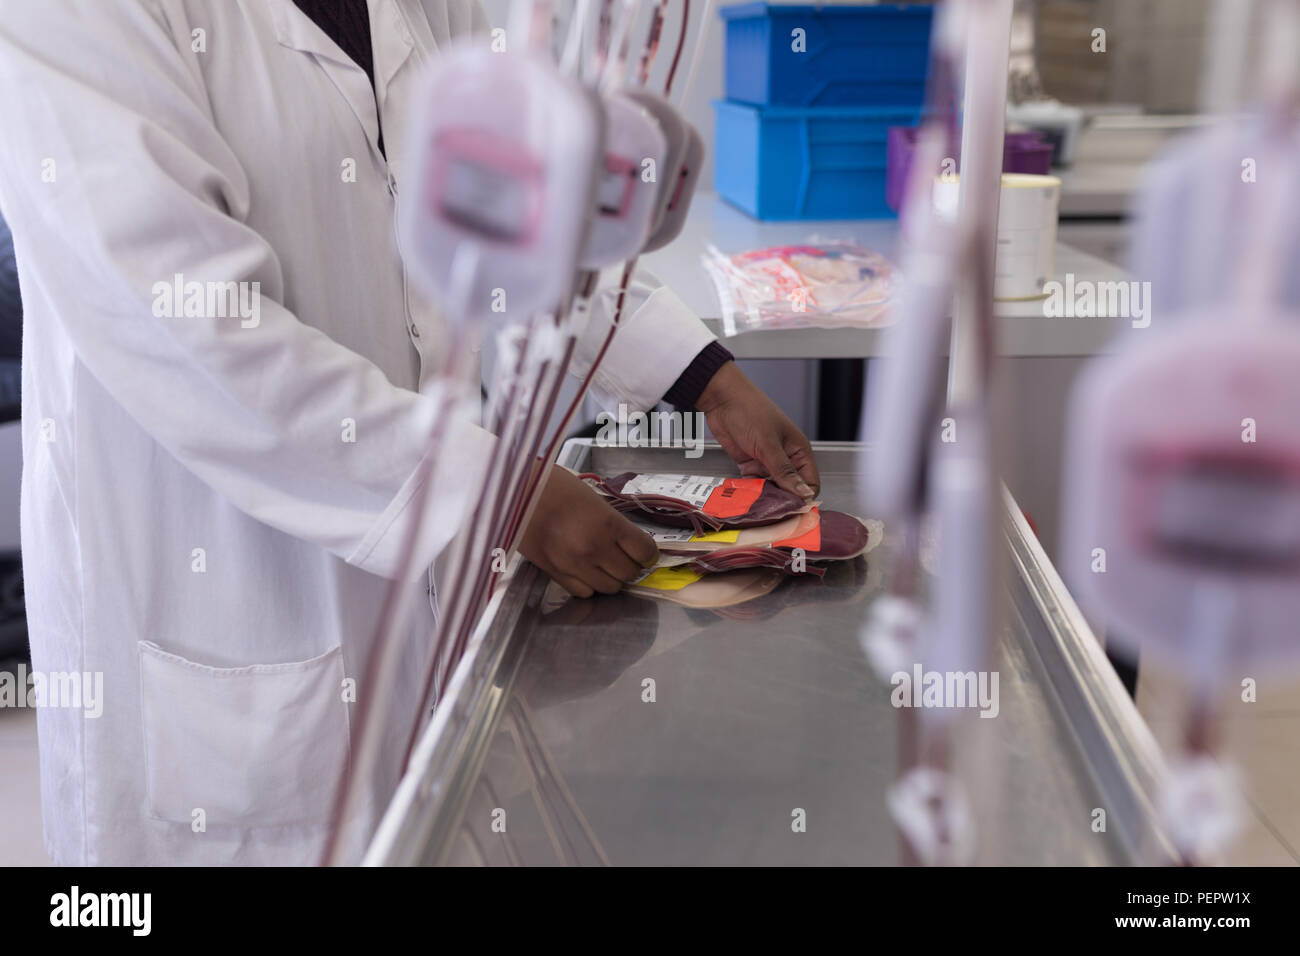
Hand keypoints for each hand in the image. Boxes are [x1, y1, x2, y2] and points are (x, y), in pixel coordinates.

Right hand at [519, 465, 658, 597]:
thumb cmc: (553, 486)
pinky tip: (585, 571)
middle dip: (631, 566)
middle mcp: (594, 548)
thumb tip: (629, 542)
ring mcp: (574, 565)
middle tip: (624, 556)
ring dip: (611, 578)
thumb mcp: (592, 499)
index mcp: (607, 524)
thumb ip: (612, 523)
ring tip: (604, 564)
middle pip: (629, 573)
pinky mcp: (554, 574)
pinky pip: (583, 592)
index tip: (645, 551)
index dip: (649, 553)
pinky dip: (589, 585)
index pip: (644, 551)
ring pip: (609, 588)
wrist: (513, 493)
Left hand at [696, 361, 819, 499]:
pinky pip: (754, 485)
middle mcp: (785, 458)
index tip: (795, 512)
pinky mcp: (750, 464)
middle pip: (790, 489)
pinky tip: (747, 498)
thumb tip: (804, 494)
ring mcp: (767, 462)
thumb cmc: (750, 410)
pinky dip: (751, 492)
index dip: (804, 498)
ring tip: (760, 508)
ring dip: (766, 498)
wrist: (722, 400)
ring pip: (772, 489)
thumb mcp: (769, 444)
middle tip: (775, 514)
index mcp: (798, 451)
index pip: (809, 482)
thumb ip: (784, 471)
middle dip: (784, 502)